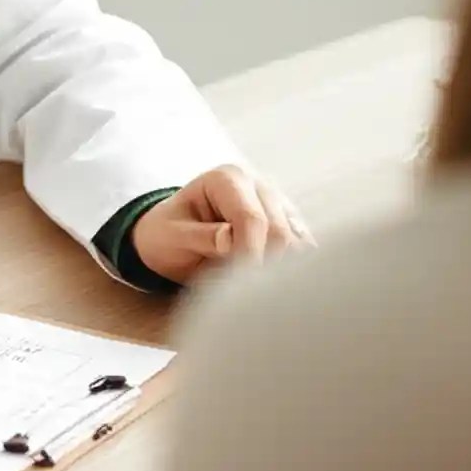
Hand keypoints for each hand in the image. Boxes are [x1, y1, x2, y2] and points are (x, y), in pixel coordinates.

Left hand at [130, 165, 314, 283]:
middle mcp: (259, 185)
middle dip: (263, 265)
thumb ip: (199, 236)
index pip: (251, 218)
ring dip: (277, 270)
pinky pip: (302, 252)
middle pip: (280, 231)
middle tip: (241, 291)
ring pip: (297, 243)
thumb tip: (228, 239)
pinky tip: (267, 283)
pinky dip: (288, 271)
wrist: (173, 237)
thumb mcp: (171, 236)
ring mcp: (278, 204)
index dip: (248, 253)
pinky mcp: (290, 226)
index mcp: (227, 179)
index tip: (238, 284)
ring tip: (250, 287)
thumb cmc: (167, 234)